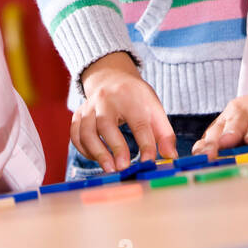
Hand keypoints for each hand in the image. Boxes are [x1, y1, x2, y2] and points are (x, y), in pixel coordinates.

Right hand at [73, 52, 176, 171]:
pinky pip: (76, 135)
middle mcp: (106, 99)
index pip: (139, 122)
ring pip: (86, 131)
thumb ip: (164, 133)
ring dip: (96, 152)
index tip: (149, 162)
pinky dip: (84, 150)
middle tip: (123, 168)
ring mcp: (89, 107)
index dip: (145, 144)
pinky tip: (97, 158)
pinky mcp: (78, 115)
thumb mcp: (155, 108)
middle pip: (106, 124)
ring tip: (110, 169)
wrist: (112, 78)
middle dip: (115, 147)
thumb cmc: (136, 98)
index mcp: (130, 96)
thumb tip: (171, 157)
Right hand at [191, 93, 247, 156]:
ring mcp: (229, 117)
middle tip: (227, 143)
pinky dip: (202, 146)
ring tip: (207, 154)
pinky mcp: (217, 129)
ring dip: (213, 140)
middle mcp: (246, 108)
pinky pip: (208, 137)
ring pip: (220, 127)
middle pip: (239, 119)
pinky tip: (197, 156)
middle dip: (233, 131)